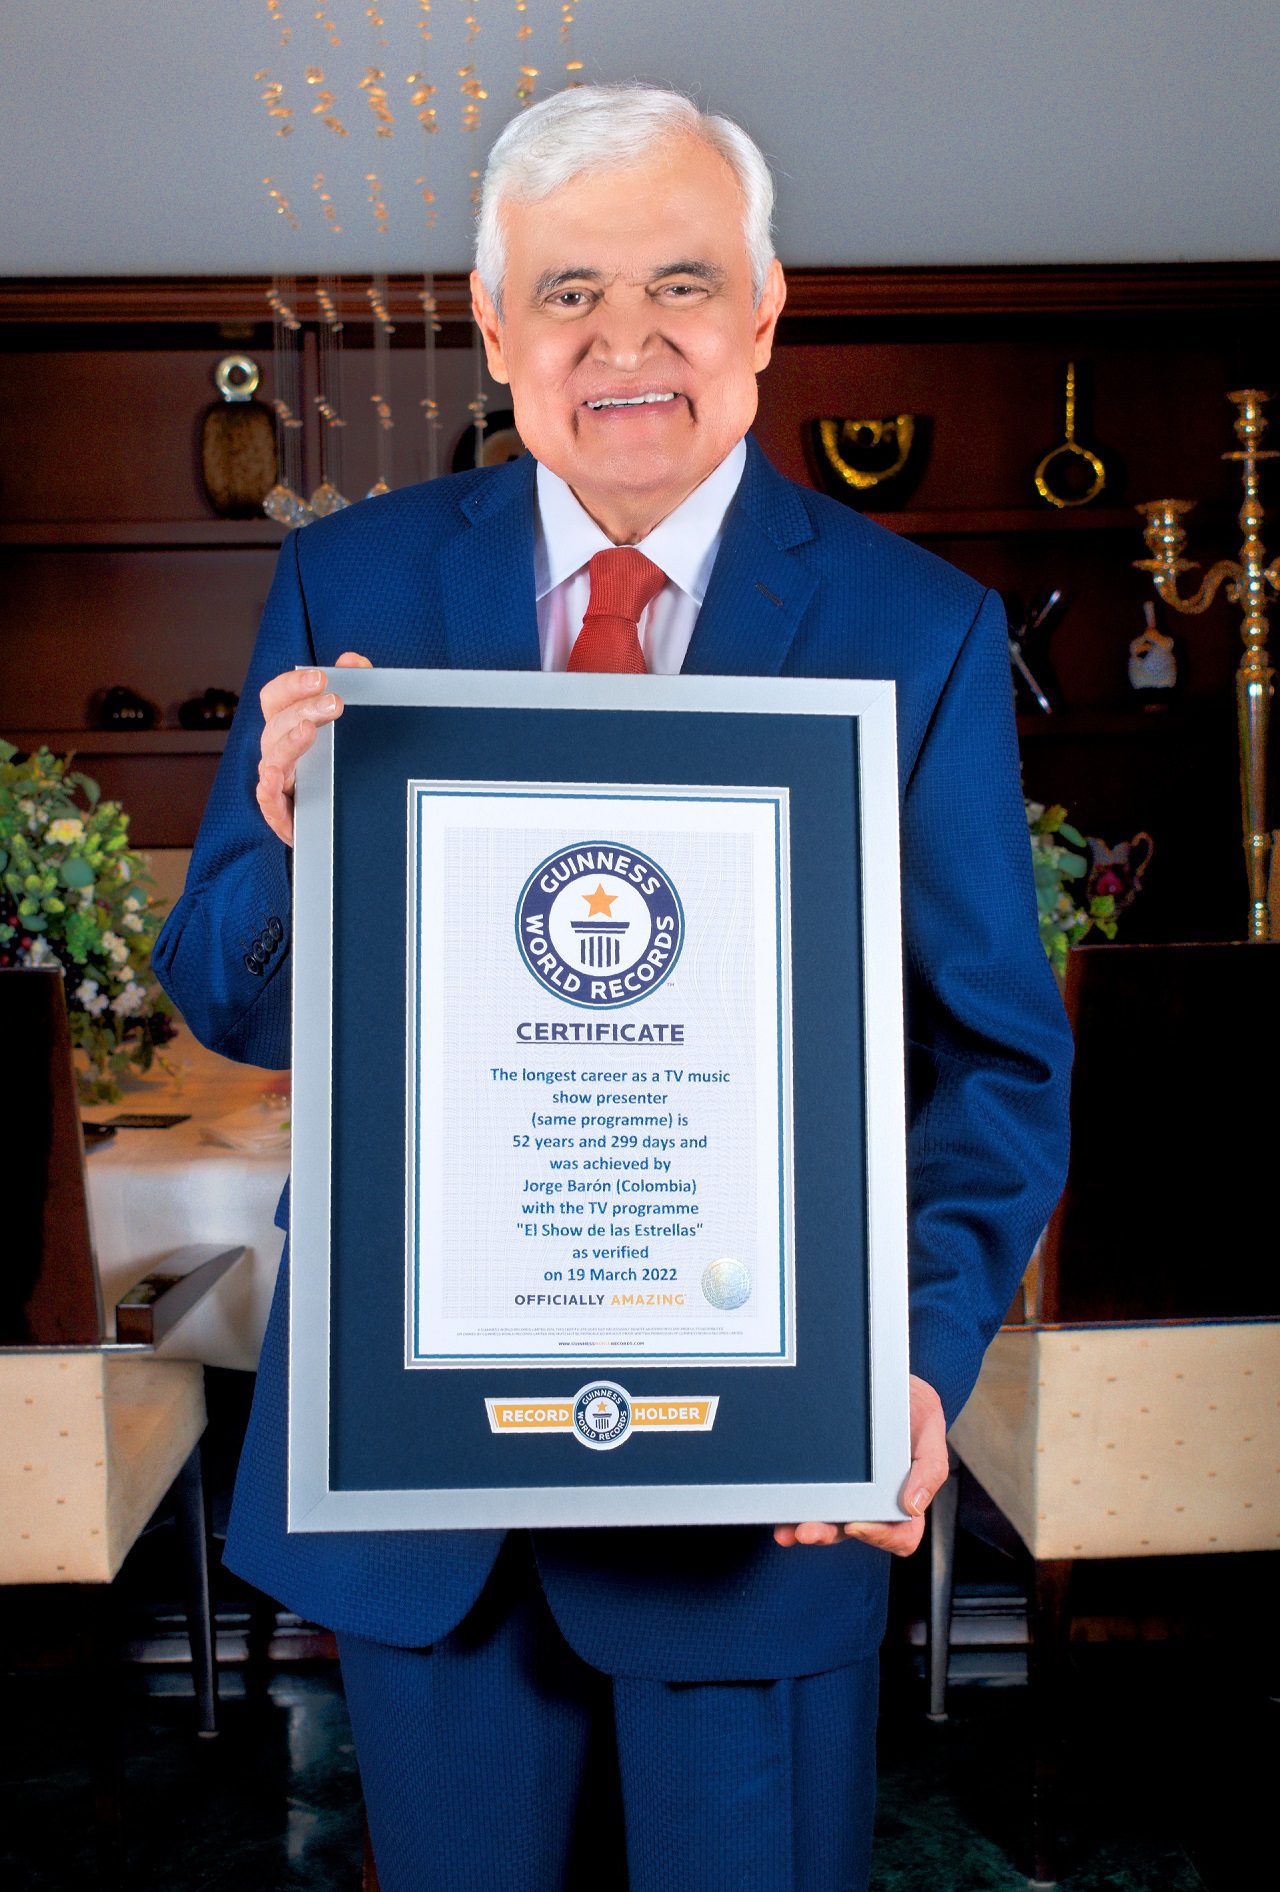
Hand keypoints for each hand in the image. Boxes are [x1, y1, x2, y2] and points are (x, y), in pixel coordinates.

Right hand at [256, 652, 371, 845]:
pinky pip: (269, 803)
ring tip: (309, 730)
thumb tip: (351, 660)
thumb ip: (355, 687)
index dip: (292, 685)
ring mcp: (278, 783)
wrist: (352, 820)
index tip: (320, 678)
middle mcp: (277, 752)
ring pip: (272, 759)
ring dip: (289, 742)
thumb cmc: (342, 764)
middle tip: (335, 704)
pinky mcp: (284, 815)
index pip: (276, 698)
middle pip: (276, 724)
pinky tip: (275, 777)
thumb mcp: (354, 723)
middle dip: (303, 710)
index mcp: (287, 727)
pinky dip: (268, 790)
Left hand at [772, 1374, 947, 1556]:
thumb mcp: (928, 1424)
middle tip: (807, 1530)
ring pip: (825, 1521)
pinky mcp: (821, 1476)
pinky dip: (790, 1510)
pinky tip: (779, 1511)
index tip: (857, 1523)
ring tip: (787, 1528)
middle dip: (827, 1534)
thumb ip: (930, 1466)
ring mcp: (845, 1490)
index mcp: (903, 1494)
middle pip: (851, 1532)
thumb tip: (913, 1506)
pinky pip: (805, 1499)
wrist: (881, 1374)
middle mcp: (873, 1498)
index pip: (900, 1534)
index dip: (880, 1536)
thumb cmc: (909, 1403)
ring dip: (805, 1528)